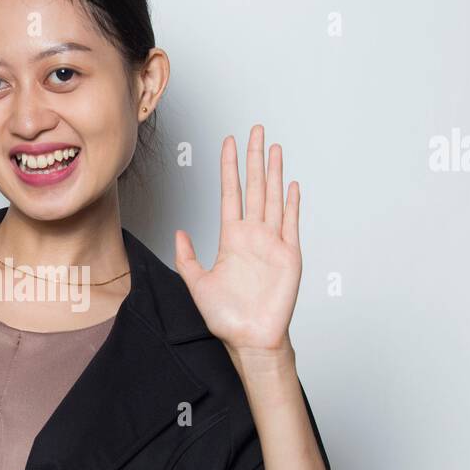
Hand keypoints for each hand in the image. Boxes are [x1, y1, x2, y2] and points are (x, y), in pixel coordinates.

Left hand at [174, 125, 301, 357]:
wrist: (250, 339)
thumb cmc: (226, 317)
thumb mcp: (197, 284)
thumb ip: (187, 257)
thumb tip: (179, 233)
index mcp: (231, 238)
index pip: (231, 193)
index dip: (229, 168)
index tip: (228, 144)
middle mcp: (253, 235)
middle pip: (254, 187)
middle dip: (254, 158)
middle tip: (255, 131)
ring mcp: (273, 242)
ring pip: (273, 197)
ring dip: (274, 172)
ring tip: (274, 147)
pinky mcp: (289, 255)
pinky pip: (290, 223)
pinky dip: (291, 203)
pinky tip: (291, 184)